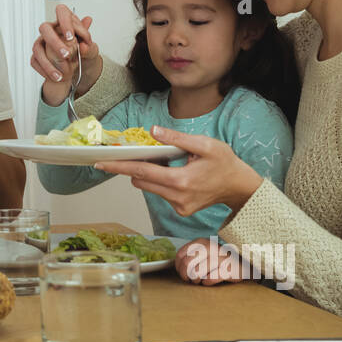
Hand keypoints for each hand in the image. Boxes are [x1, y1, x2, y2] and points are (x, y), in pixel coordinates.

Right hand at [30, 4, 100, 104]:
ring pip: (37, 48)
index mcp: (64, 22)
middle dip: (54, 42)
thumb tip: (86, 45)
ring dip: (48, 61)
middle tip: (66, 55)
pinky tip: (55, 76)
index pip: (61, 11)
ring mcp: (41, 43)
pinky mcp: (37, 56)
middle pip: (44, 28)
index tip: (71, 36)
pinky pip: (34, 61)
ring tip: (62, 73)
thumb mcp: (91, 48)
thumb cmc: (83, 51)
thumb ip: (89, 45)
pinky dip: (44, 70)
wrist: (79, 65)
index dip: (65, 22)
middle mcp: (50, 30)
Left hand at [92, 127, 262, 216]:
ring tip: (161, 160)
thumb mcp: (205, 145)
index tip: (101, 163)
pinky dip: (159, 181)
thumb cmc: (224, 162)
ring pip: (149, 188)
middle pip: (141, 181)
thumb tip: (153, 131)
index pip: (142, 172)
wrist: (240, 186)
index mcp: (181, 181)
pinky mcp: (181, 210)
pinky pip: (160, 193)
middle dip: (131, 168)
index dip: (120, 167)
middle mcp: (177, 198)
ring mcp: (179, 207)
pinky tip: (172, 172)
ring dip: (147, 174)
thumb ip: (177, 139)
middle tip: (124, 153)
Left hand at [174, 238, 245, 285]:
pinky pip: (210, 279)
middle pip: (187, 264)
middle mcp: (210, 247)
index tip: (182, 273)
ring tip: (200, 280)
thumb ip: (190, 256)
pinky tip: (209, 281)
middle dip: (186, 275)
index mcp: (201, 242)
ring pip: (197, 272)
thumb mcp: (204, 253)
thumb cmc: (218, 261)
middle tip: (190, 280)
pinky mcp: (228, 269)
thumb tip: (179, 268)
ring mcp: (220, 257)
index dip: (178, 267)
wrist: (243, 264)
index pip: (180, 255)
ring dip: (196, 280)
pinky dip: (207, 282)